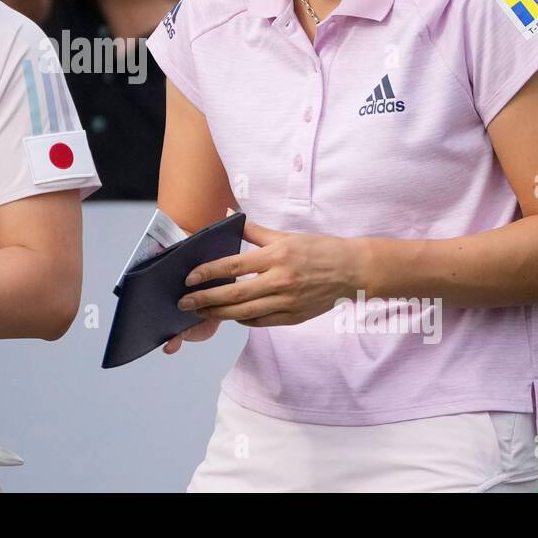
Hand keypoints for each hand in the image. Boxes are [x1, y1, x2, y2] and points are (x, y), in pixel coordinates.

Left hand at [175, 219, 363, 327]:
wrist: (352, 270)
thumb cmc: (319, 249)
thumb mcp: (286, 235)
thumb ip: (254, 230)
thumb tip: (229, 215)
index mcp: (276, 257)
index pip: (233, 265)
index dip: (208, 273)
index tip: (189, 278)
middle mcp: (280, 281)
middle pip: (234, 294)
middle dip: (205, 299)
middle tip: (184, 302)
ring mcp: (287, 302)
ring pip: (244, 312)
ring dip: (218, 313)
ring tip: (200, 312)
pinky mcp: (293, 317)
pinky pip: (261, 322)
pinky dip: (242, 319)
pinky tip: (230, 315)